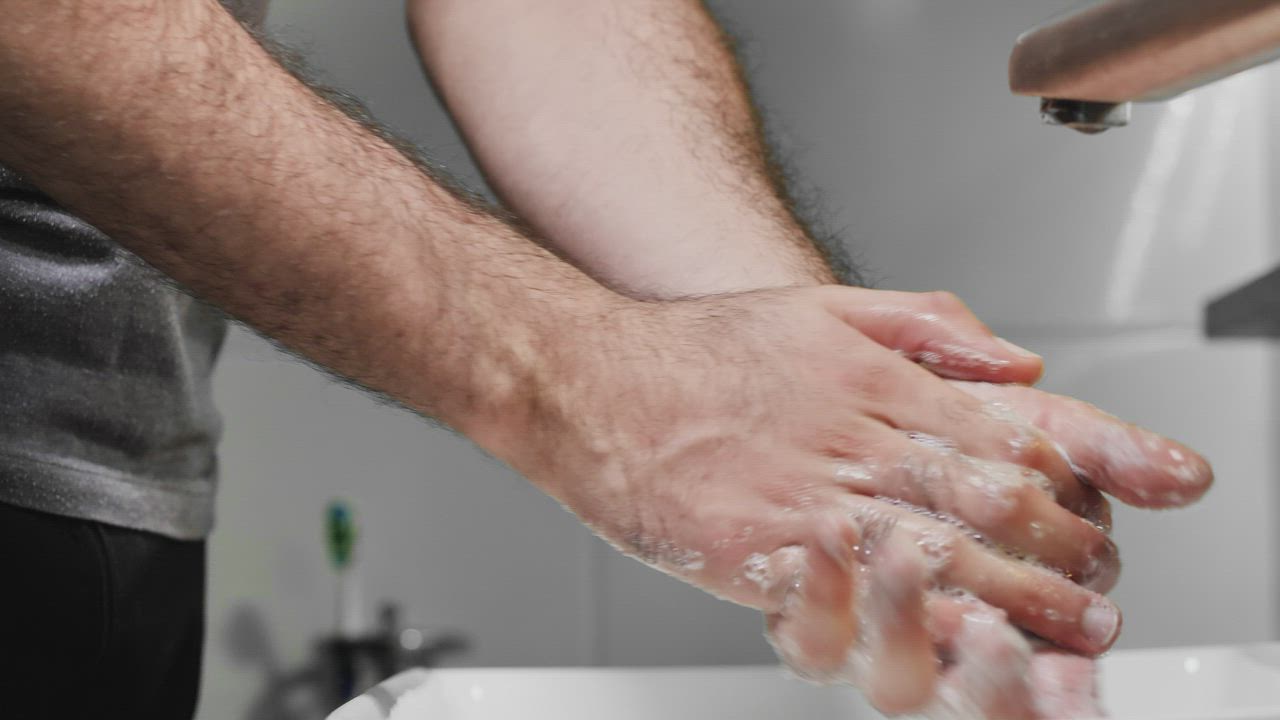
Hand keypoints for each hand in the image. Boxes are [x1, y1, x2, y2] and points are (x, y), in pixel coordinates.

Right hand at [497, 285, 1208, 714]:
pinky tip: (960, 636)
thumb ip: (925, 326)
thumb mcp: (820, 307)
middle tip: (1107, 583)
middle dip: (1066, 545)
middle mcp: (854, 431)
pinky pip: (855, 591)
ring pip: (941, 547)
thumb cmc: (699, 352)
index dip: (1091, 458)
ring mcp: (808, 490)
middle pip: (991, 493)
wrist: (590, 380)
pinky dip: (918, 616)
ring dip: (1018, 592)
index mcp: (877, 376)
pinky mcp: (759, 546)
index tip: (1145, 486)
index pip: (1009, 419)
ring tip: (1069, 628)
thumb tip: (1018, 357)